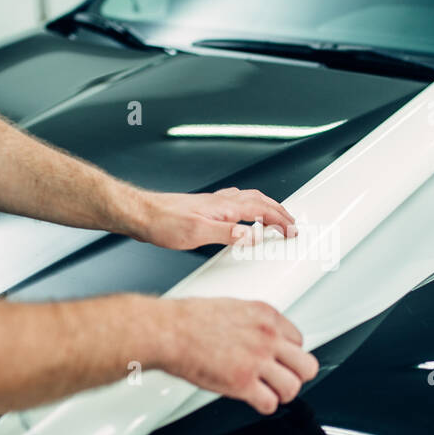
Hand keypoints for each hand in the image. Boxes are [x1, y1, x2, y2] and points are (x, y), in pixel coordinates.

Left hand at [121, 187, 296, 249]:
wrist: (141, 214)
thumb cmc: (163, 223)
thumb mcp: (197, 233)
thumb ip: (227, 234)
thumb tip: (252, 236)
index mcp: (225, 208)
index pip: (262, 211)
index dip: (280, 222)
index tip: (292, 231)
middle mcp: (222, 202)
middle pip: (260, 201)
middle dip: (279, 211)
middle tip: (291, 223)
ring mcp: (213, 203)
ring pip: (249, 199)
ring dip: (266, 205)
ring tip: (276, 215)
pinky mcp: (205, 207)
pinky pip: (235, 201)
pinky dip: (248, 204)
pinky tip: (242, 211)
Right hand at [158, 298, 318, 413]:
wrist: (169, 331)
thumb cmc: (190, 319)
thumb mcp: (234, 308)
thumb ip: (253, 323)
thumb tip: (258, 334)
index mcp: (266, 316)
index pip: (299, 341)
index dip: (288, 354)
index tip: (280, 360)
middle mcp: (267, 338)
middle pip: (306, 366)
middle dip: (296, 375)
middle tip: (282, 379)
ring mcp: (257, 361)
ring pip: (293, 388)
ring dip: (281, 393)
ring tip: (268, 392)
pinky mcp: (242, 383)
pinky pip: (270, 404)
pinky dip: (263, 405)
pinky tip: (254, 400)